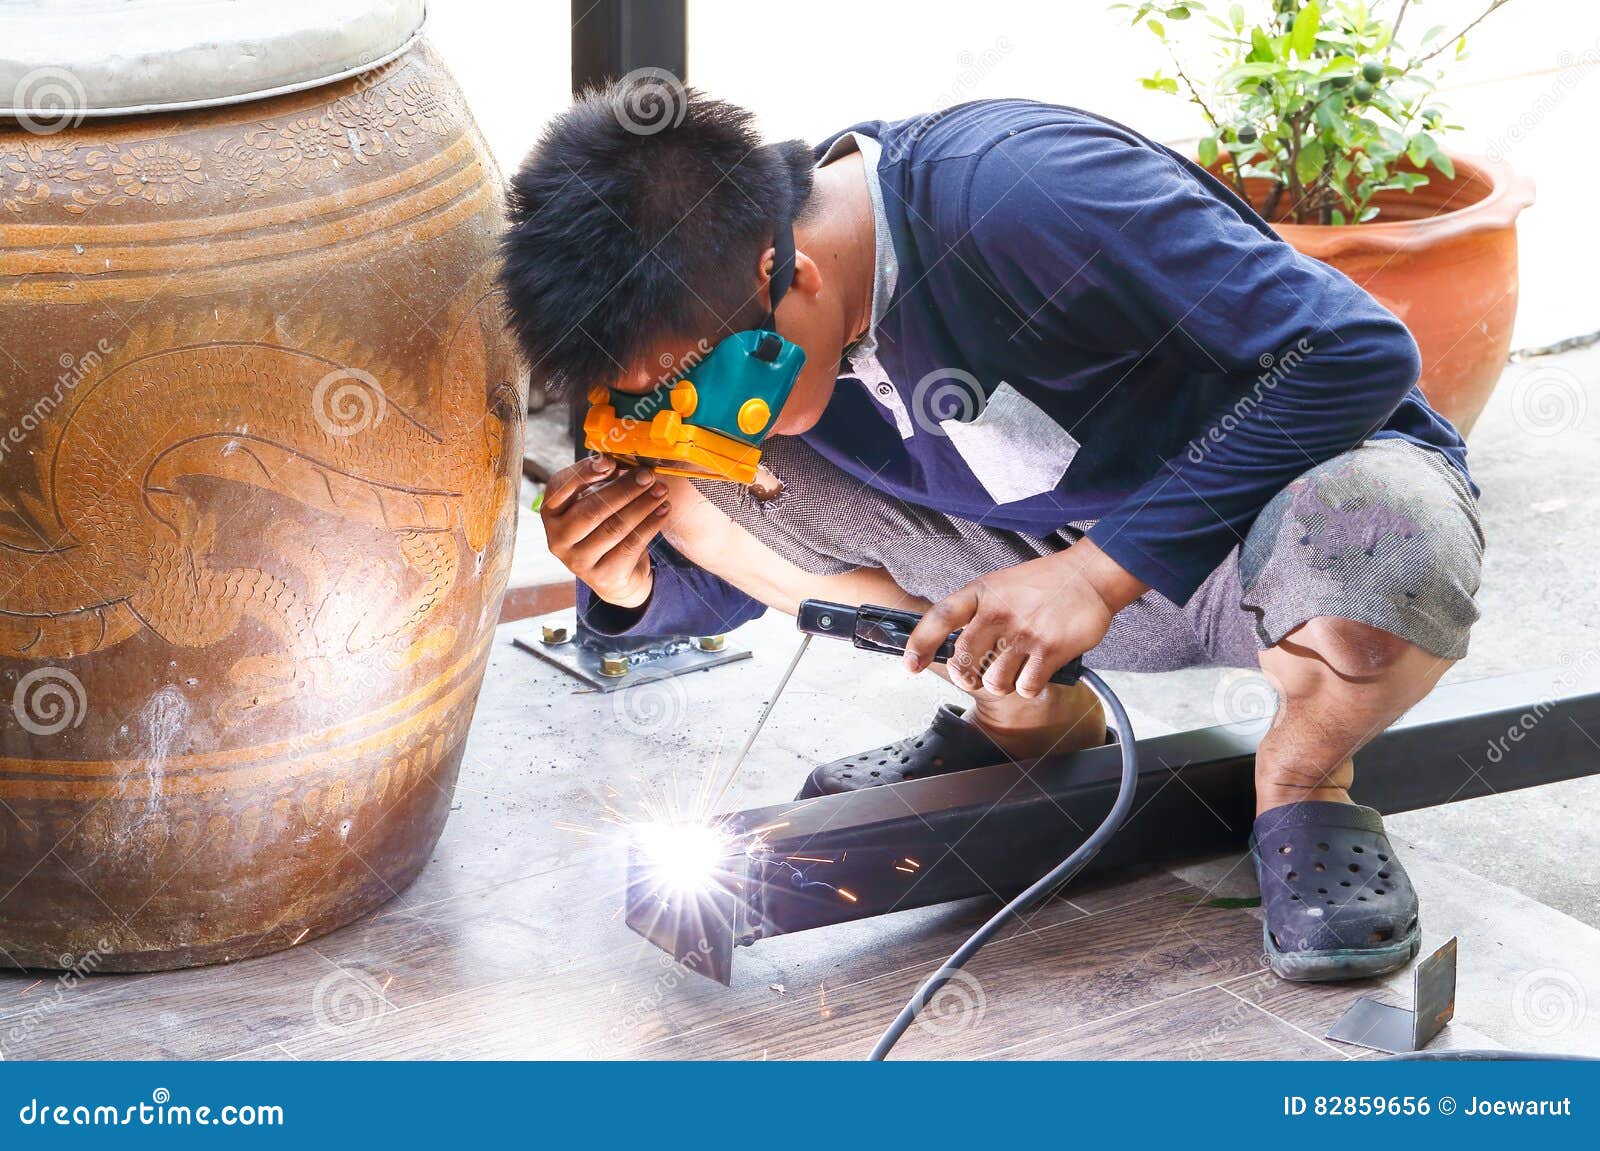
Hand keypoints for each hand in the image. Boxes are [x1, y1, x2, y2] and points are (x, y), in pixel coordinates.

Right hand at [541, 455, 668, 608]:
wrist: (612, 575)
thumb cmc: (601, 528)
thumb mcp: (593, 502)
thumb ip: (600, 483)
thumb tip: (624, 462)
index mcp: (551, 513)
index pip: (559, 487)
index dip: (584, 472)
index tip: (610, 462)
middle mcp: (558, 538)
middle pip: (592, 510)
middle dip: (624, 489)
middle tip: (647, 475)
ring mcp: (578, 561)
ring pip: (614, 527)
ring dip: (642, 505)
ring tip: (661, 490)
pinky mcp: (602, 575)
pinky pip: (631, 544)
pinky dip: (650, 525)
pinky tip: (663, 510)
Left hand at [904, 539, 1147, 697]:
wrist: (1090, 577)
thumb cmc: (1044, 584)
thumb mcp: (1000, 585)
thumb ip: (978, 611)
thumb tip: (956, 647)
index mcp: (982, 593)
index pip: (940, 618)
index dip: (920, 644)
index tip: (910, 665)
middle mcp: (998, 613)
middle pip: (964, 661)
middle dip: (966, 677)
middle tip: (975, 678)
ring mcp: (1023, 632)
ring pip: (993, 682)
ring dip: (1001, 684)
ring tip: (1013, 671)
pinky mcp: (1049, 650)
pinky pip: (1025, 688)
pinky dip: (1028, 687)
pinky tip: (1035, 672)